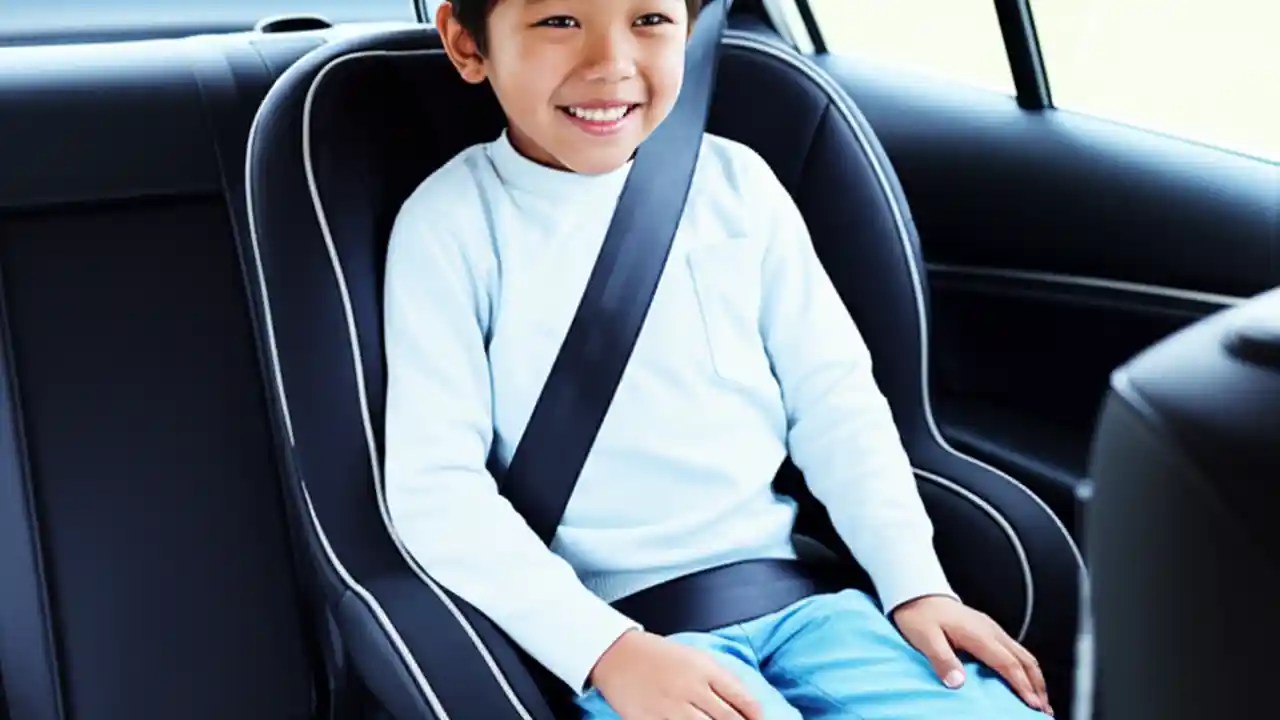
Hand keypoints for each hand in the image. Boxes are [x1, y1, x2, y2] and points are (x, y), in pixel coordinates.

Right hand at [587, 629, 762, 719]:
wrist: (617, 655)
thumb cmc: (657, 656)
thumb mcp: (693, 658)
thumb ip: (718, 679)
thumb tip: (744, 704)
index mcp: (704, 670)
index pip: (741, 697)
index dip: (754, 715)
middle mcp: (692, 689)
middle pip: (728, 719)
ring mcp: (672, 708)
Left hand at [892, 595, 1052, 715]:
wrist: (916, 593)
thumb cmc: (919, 614)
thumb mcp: (925, 638)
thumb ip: (942, 659)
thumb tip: (957, 682)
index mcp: (978, 633)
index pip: (1008, 663)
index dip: (1022, 685)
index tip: (1032, 705)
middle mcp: (990, 630)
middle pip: (1025, 659)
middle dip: (1038, 685)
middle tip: (1043, 708)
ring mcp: (991, 629)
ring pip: (1023, 654)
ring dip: (1034, 677)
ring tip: (1039, 699)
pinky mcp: (987, 630)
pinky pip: (1014, 651)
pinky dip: (1024, 668)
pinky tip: (1022, 680)